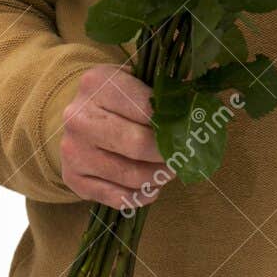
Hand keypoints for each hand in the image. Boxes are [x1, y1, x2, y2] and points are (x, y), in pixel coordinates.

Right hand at [60, 64, 176, 208]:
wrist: (78, 115)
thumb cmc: (117, 96)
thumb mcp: (137, 79)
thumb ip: (167, 88)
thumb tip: (202, 100)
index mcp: (97, 83)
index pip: (148, 109)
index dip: (174, 123)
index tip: (190, 129)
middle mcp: (79, 117)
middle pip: (139, 145)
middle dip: (169, 154)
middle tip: (184, 154)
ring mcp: (73, 150)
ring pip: (132, 175)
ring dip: (159, 176)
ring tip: (170, 169)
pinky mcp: (73, 178)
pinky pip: (118, 198)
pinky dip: (142, 196)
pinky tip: (152, 187)